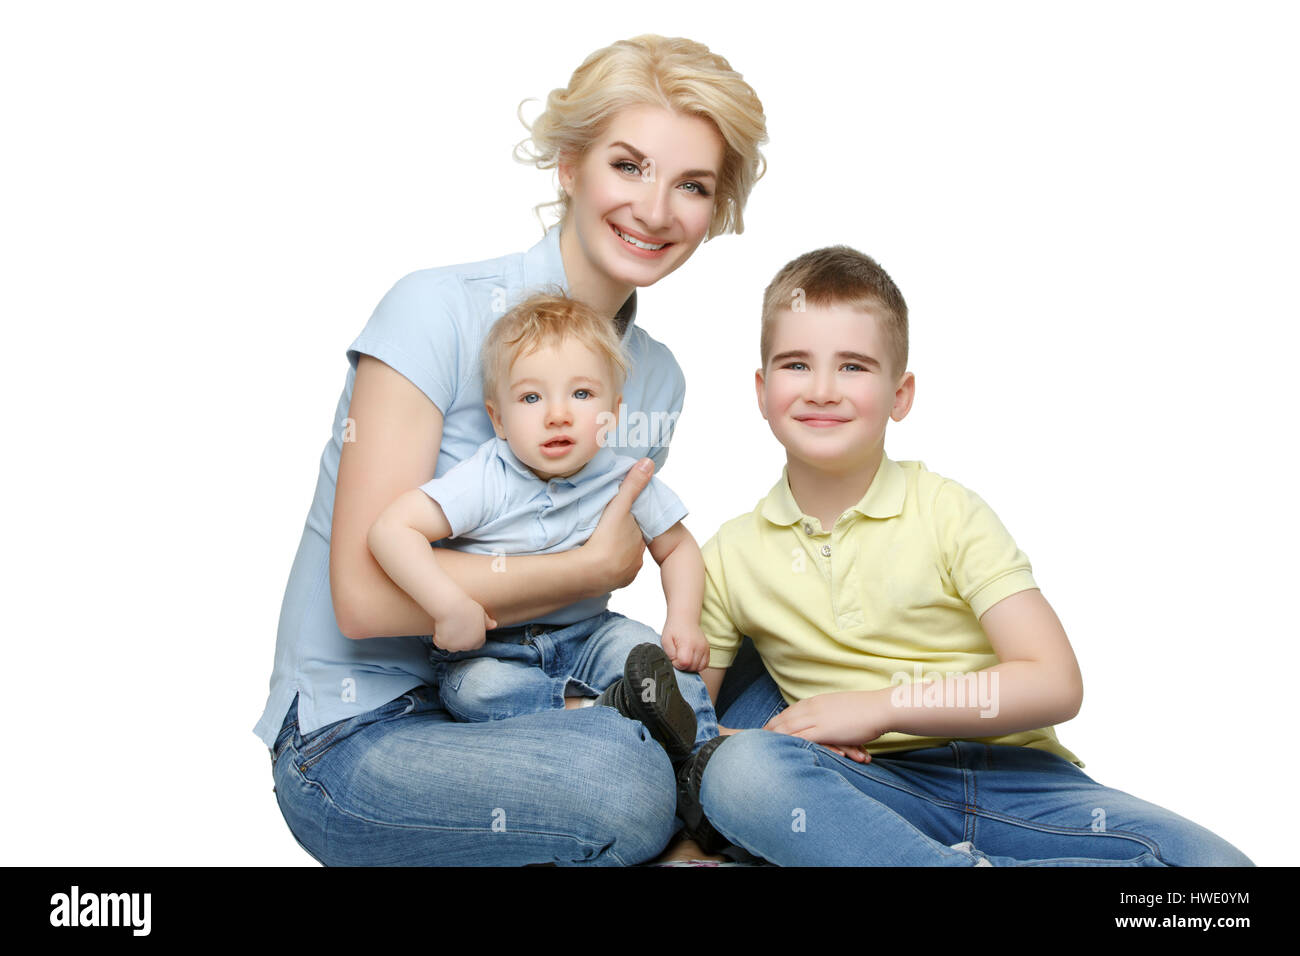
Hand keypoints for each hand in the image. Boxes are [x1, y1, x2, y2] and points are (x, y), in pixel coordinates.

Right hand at [432, 595, 496, 651]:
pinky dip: (438, 638)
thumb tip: (494, 625)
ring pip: (451, 647)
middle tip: (456, 626)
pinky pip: (440, 643)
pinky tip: (440, 627)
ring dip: (449, 640)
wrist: (451, 606)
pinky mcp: (443, 644)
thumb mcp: (481, 613)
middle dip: (460, 640)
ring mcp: (455, 646)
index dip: (471, 637)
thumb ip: (487, 622)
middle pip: (464, 647)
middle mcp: (468, 646)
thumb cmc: (467, 606)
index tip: (465, 629)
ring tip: (448, 626)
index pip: (476, 644)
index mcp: (479, 639)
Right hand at [582, 458, 652, 590]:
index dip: (626, 522)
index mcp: (639, 538)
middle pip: (629, 544)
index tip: (615, 520)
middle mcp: (637, 557)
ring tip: (597, 549)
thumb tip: (649, 462)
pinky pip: (614, 575)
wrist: (590, 572)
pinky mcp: (615, 585)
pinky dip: (608, 569)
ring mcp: (627, 573)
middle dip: (621, 539)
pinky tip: (597, 564)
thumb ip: (632, 485)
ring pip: (622, 560)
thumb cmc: (606, 537)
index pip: (634, 527)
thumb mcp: (619, 506)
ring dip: (613, 555)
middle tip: (604, 534)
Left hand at [661, 621, 710, 671]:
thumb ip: (669, 653)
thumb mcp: (665, 640)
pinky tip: (691, 659)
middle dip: (683, 666)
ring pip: (699, 668)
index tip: (674, 658)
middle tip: (677, 658)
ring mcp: (705, 648)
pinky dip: (698, 665)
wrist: (685, 618)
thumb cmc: (675, 628)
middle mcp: (699, 646)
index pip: (685, 663)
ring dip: (690, 667)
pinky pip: (705, 664)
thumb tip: (675, 662)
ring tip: (684, 659)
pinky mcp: (707, 649)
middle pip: (692, 667)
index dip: (677, 664)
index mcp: (687, 644)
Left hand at [764, 691, 885, 763]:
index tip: (766, 727)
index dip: (777, 720)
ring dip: (772, 737)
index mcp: (817, 701)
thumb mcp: (842, 709)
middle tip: (751, 739)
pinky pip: (799, 737)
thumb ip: (830, 714)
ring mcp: (817, 718)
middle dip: (768, 729)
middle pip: (784, 719)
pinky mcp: (824, 730)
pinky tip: (776, 750)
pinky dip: (786, 743)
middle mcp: (813, 707)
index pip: (791, 711)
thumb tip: (826, 722)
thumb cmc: (866, 711)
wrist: (880, 708)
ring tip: (757, 747)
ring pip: (788, 728)